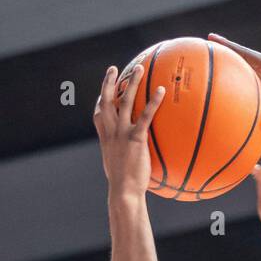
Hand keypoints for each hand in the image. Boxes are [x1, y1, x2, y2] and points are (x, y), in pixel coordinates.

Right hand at [93, 64, 164, 197]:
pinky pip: (145, 115)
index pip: (99, 114)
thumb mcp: (118, 169)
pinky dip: (153, 101)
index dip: (100, 100)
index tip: (103, 91)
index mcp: (105, 138)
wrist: (124, 192)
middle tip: (115, 69)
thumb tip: (131, 161)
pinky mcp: (135, 138)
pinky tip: (161, 91)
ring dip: (132, 82)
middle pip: (107, 100)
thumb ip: (122, 158)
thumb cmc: (124, 187)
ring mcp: (122, 133)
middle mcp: (111, 131)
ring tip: (139, 68)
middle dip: (110, 82)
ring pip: (124, 100)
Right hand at [208, 35, 260, 127]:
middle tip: (208, 48)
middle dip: (229, 54)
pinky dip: (248, 88)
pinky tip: (238, 94)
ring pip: (252, 74)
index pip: (249, 55)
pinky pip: (259, 87)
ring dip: (237, 72)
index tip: (212, 38)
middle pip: (247, 60)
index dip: (231, 47)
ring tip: (218, 69)